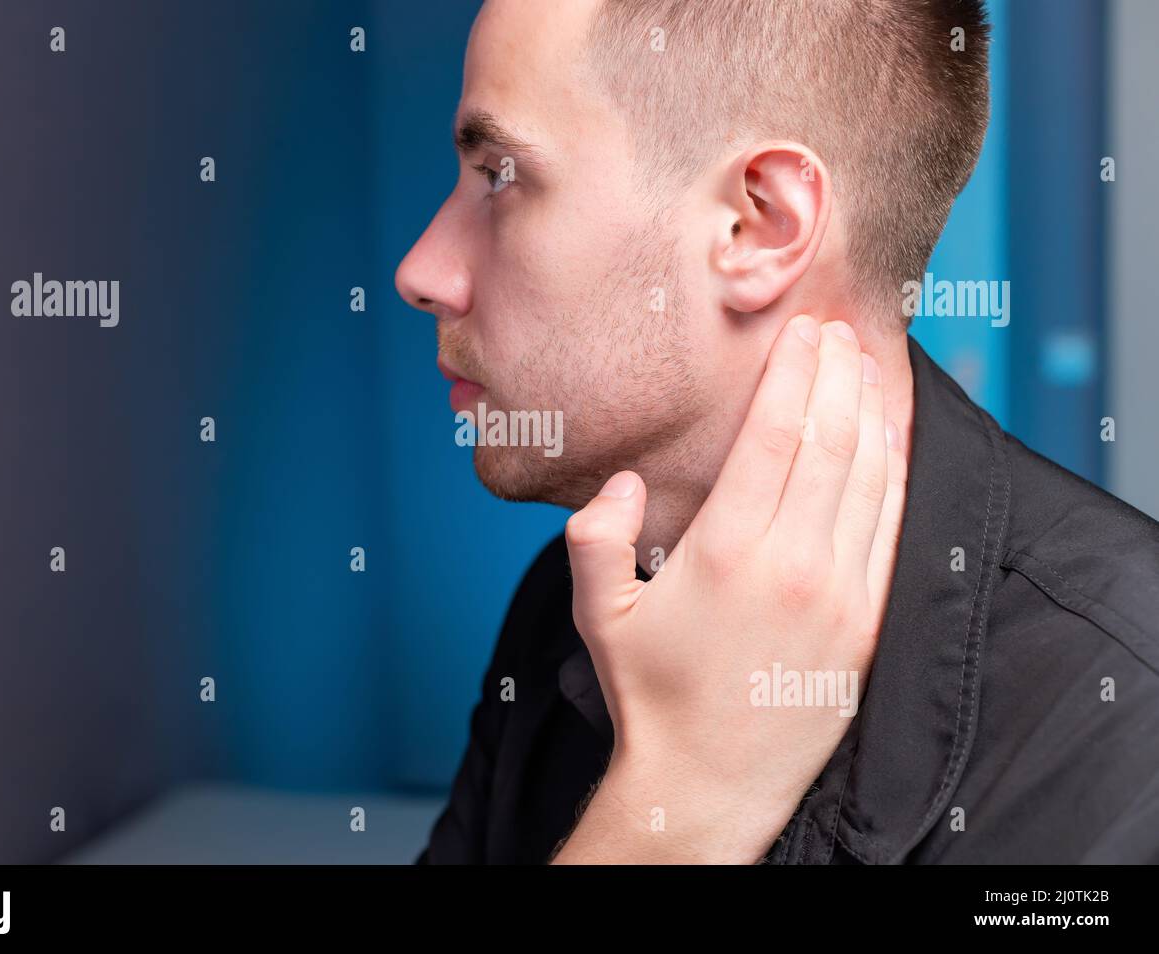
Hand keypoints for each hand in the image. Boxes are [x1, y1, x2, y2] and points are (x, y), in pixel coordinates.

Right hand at [553, 316, 905, 862]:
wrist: (709, 783)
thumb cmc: (650, 695)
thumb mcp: (598, 613)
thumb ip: (595, 536)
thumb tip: (623, 482)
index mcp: (726, 551)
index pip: (775, 435)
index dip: (794, 373)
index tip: (806, 331)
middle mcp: (793, 564)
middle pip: (830, 442)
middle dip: (839, 375)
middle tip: (840, 331)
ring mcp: (840, 595)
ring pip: (869, 478)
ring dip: (871, 413)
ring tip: (866, 369)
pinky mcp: (866, 623)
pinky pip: (891, 530)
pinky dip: (893, 475)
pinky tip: (888, 442)